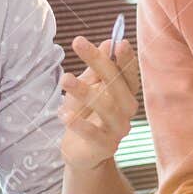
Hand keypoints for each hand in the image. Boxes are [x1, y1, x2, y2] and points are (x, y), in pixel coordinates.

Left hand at [59, 36, 139, 170]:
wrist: (81, 152)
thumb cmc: (85, 114)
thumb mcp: (89, 87)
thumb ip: (98, 68)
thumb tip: (108, 43)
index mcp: (126, 94)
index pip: (128, 73)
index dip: (125, 58)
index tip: (116, 41)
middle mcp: (127, 111)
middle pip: (117, 85)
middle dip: (100, 63)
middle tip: (78, 43)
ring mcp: (118, 130)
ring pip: (106, 108)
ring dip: (84, 91)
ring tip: (65, 79)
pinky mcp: (106, 147)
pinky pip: (94, 134)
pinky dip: (79, 124)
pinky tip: (64, 113)